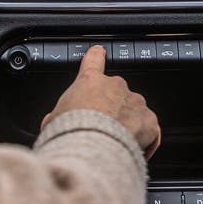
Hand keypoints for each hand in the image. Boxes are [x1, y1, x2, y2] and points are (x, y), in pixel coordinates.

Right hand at [41, 45, 160, 158]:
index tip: (99, 52)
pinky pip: (150, 129)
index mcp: (90, 81)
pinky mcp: (148, 120)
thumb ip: (58, 115)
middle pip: (116, 92)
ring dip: (128, 124)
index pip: (94, 59)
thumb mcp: (54, 120)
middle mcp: (115, 86)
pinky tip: (134, 151)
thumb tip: (52, 123)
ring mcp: (134, 102)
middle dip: (112, 109)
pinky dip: (145, 140)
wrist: (92, 150)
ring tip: (116, 145)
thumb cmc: (71, 132)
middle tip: (102, 130)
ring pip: (134, 110)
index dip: (97, 56)